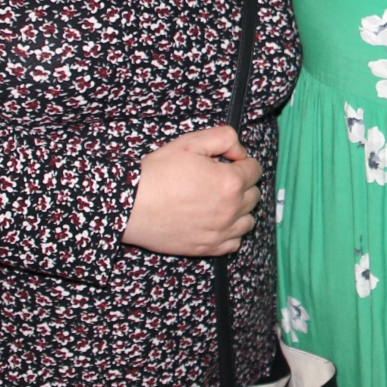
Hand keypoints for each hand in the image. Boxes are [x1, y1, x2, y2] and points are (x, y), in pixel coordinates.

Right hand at [122, 126, 262, 257]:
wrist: (131, 205)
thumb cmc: (159, 172)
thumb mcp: (191, 142)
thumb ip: (225, 138)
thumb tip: (240, 152)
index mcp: (230, 182)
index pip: (255, 170)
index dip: (242, 163)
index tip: (228, 164)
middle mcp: (231, 209)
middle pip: (254, 195)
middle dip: (242, 185)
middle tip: (220, 181)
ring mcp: (221, 232)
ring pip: (248, 221)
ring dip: (240, 210)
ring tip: (220, 202)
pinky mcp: (208, 248)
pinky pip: (234, 243)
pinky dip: (231, 233)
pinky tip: (216, 223)